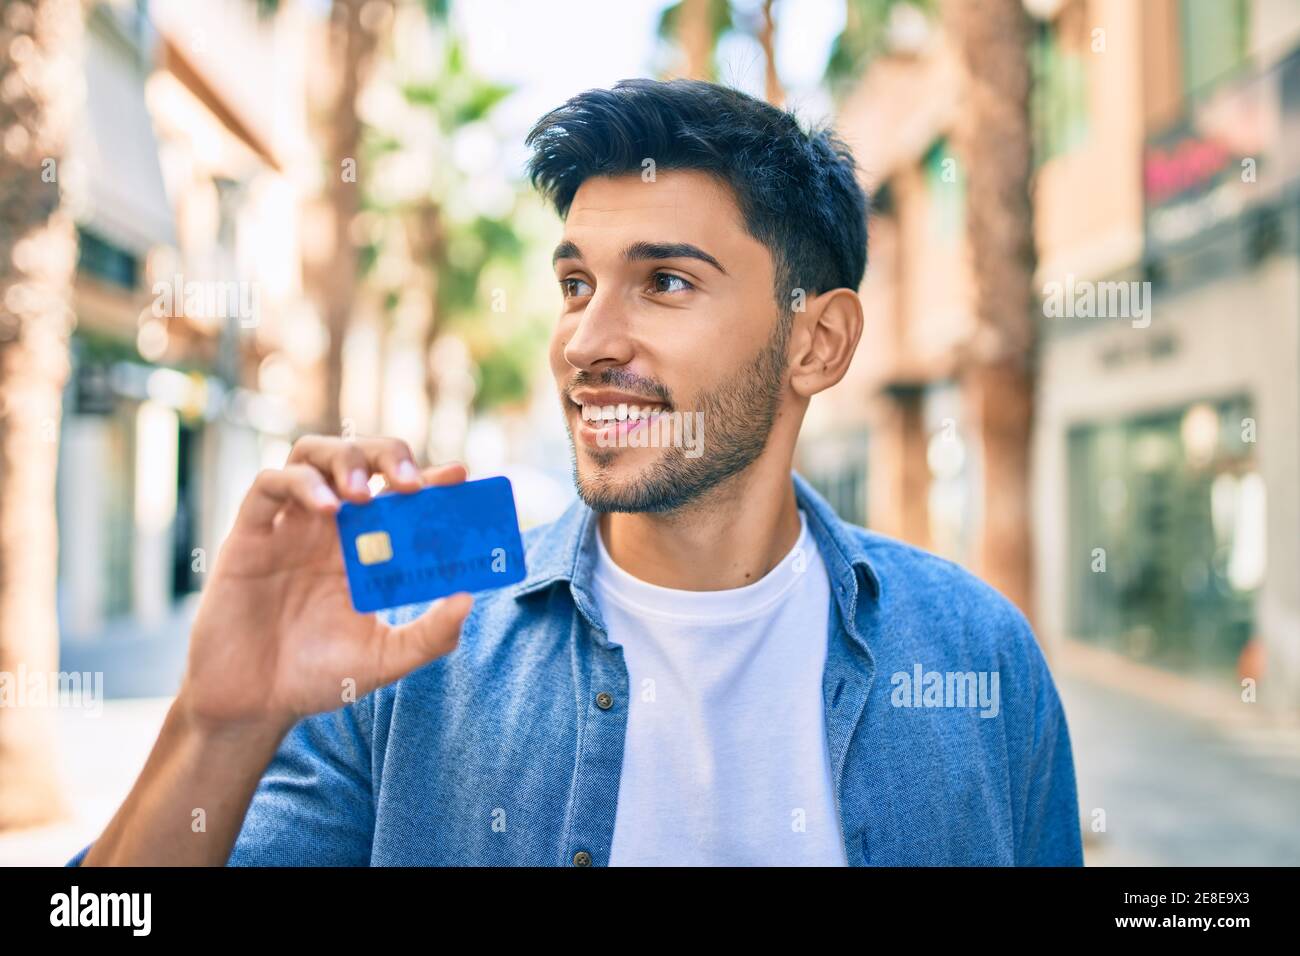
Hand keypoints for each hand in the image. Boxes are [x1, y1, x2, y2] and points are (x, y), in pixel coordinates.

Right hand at [177, 436, 473, 733]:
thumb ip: (431, 635)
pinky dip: (300, 484)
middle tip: (411, 483)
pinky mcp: (249, 535)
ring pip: (311, 455)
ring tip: (363, 493)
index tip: (459, 475)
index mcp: (365, 547)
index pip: (400, 494)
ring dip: (343, 460)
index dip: (430, 476)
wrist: (255, 705)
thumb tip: (469, 599)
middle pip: (359, 457)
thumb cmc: (319, 677)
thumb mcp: (386, 659)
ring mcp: (289, 527)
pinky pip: (268, 486)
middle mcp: (330, 528)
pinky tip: (327, 511)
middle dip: (388, 454)